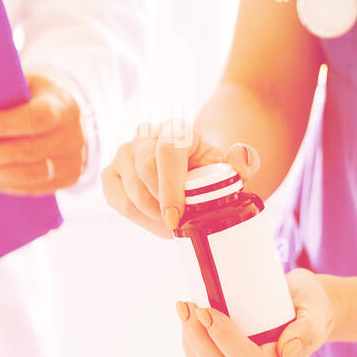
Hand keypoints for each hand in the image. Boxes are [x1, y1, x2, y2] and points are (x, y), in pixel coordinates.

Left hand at [0, 74, 86, 194]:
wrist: (71, 119)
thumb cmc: (37, 98)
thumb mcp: (27, 87)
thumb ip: (6, 96)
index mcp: (63, 108)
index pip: (36, 119)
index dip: (4, 126)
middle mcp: (72, 137)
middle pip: (29, 151)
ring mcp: (72, 162)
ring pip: (30, 174)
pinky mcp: (67, 180)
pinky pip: (33, 188)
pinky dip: (4, 186)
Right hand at [101, 120, 258, 237]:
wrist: (193, 172)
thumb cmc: (212, 172)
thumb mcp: (233, 169)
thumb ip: (245, 161)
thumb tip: (240, 155)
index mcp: (176, 130)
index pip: (166, 151)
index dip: (170, 187)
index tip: (177, 217)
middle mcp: (145, 135)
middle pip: (144, 171)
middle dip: (162, 206)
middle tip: (179, 225)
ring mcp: (124, 152)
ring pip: (129, 190)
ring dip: (151, 216)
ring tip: (172, 226)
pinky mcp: (111, 172)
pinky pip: (116, 199)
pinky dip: (136, 217)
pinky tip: (155, 220)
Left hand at [176, 269, 333, 356]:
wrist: (306, 305)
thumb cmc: (312, 302)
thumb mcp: (316, 308)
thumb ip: (309, 329)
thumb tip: (286, 351)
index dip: (223, 339)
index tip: (207, 309)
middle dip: (199, 340)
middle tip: (189, 306)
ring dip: (190, 342)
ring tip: (185, 308)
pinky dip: (190, 343)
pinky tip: (188, 319)